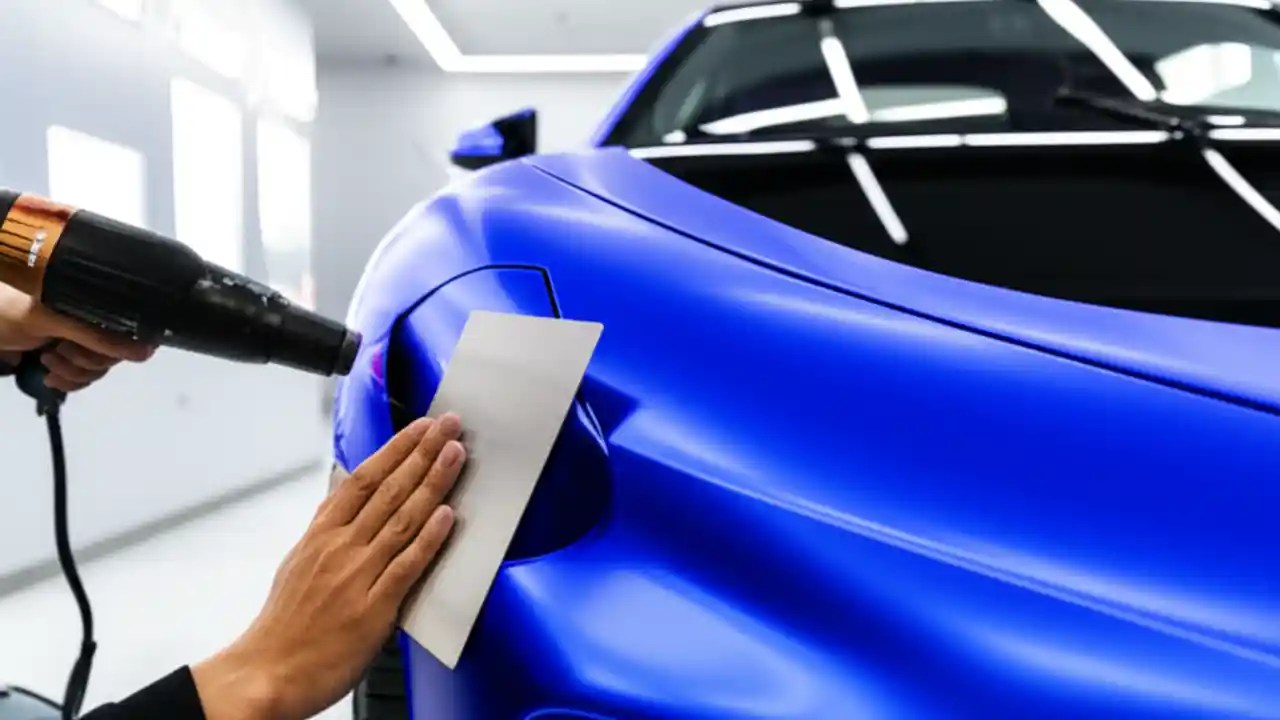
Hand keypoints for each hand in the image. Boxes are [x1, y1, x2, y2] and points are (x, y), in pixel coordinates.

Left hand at [0, 282, 153, 390]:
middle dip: (85, 362)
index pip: (128, 331)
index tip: (93, 351)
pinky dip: (68, 382)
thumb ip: (98, 336)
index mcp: (95, 302)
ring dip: (72, 373)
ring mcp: (81, 338)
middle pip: (114, 354)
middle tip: (59, 351)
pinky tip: (48, 376)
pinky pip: (85, 378)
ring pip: (99, 369)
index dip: (117, 349)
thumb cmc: (11, 315)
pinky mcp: (69, 357)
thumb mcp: (55, 322)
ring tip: (46, 361)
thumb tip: (147, 351)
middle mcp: (93, 318)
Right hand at [192, 414, 466, 719]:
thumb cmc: (284, 625)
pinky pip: (407, 566)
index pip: (363, 478)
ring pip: (402, 518)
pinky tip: (448, 515)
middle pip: (388, 489)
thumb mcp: (298, 563)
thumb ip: (327, 530)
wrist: (267, 672)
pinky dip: (429, 539)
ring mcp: (357, 575)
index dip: (395, 449)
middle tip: (449, 424)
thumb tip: (344, 498)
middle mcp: (340, 547)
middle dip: (422, 452)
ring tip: (455, 454)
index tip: (420, 427)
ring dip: (433, 482)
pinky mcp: (373, 607)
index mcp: (321, 534)